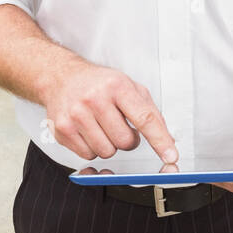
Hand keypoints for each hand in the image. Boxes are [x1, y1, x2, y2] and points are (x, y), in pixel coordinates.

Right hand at [42, 64, 178, 163]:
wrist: (62, 77)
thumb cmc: (98, 83)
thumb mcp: (128, 86)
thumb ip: (149, 111)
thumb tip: (167, 138)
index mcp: (117, 86)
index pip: (144, 118)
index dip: (160, 140)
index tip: (171, 156)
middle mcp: (95, 99)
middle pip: (125, 142)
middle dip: (128, 140)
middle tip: (120, 126)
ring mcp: (77, 115)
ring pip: (106, 152)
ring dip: (109, 144)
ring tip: (102, 127)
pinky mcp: (63, 129)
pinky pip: (88, 155)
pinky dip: (92, 148)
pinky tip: (88, 131)